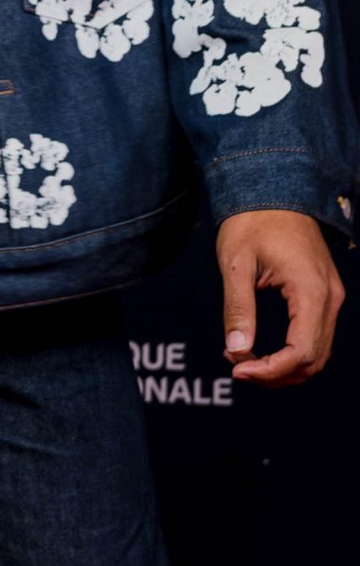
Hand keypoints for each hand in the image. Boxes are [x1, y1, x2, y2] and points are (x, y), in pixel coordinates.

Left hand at [217, 208, 344, 387]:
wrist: (275, 191)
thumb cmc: (251, 222)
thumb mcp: (235, 263)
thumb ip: (238, 307)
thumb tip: (236, 350)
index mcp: (311, 290)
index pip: (302, 351)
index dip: (270, 370)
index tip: (236, 370)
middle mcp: (330, 298)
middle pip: (313, 360)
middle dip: (274, 374)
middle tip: (235, 367)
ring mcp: (331, 297)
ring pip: (317, 353)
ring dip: (283, 368)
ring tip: (242, 360)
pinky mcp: (324, 296)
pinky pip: (314, 337)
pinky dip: (290, 353)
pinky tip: (258, 350)